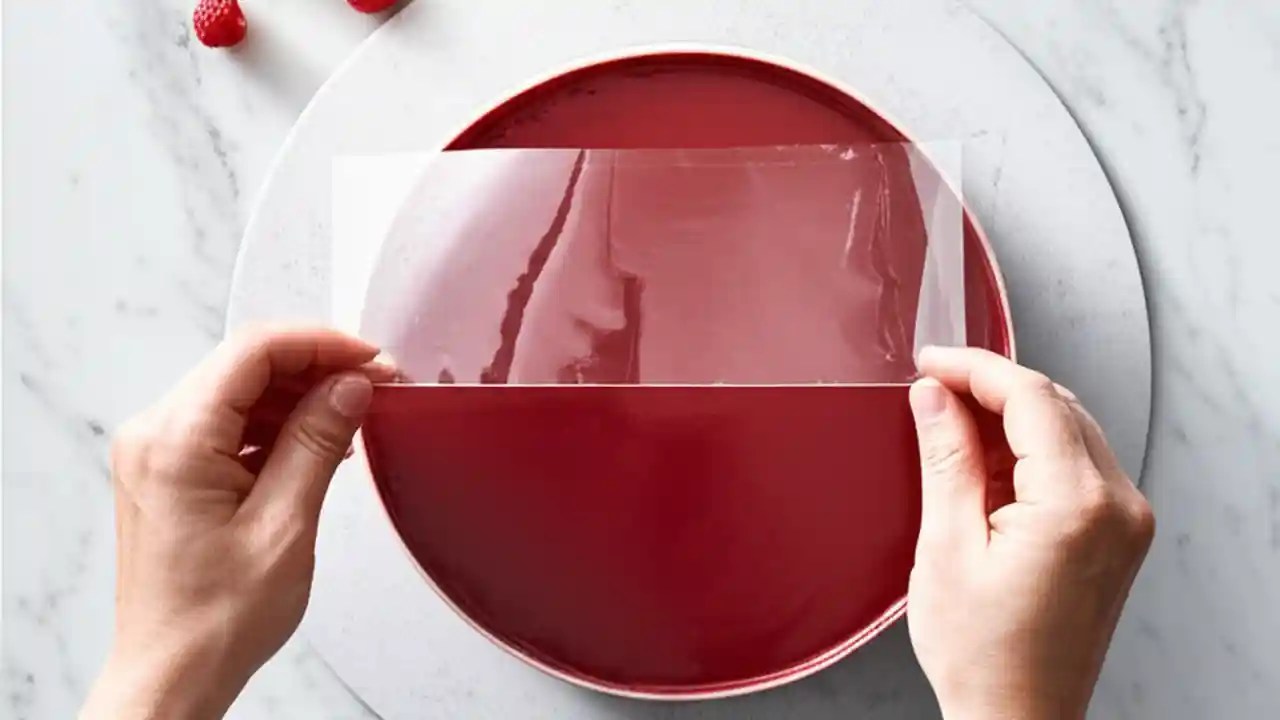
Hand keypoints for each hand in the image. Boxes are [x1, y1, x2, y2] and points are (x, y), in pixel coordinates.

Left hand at [81, 328, 395, 719]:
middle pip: (245, 364)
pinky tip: (318, 441)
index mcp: (176, 441)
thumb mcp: (285, 524)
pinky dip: (276, 422)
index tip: (371, 358)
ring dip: (299, 393)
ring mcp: (158, 451)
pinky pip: (228, 422)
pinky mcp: (170, 470)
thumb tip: (348, 386)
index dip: (321, 343)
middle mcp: (155, 435)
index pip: (253, 351)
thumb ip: (317, 443)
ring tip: (355, 413)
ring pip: (239, 389)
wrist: (173, 672)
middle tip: (377, 383)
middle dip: (316, 365)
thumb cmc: (216, 619)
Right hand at [906, 347, 1153, 719]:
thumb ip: (947, 458)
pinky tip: (986, 464)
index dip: (974, 368)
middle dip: (990, 387)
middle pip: (1055, 405)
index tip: (931, 361)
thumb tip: (935, 396)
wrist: (1016, 718)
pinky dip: (1030, 451)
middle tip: (932, 390)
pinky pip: (1076, 465)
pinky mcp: (1117, 535)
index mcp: (1076, 505)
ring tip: (950, 430)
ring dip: (1010, 418)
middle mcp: (1117, 507)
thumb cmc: (982, 655)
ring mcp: (1124, 522)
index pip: (1030, 397)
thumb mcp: (946, 547)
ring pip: (1068, 429)